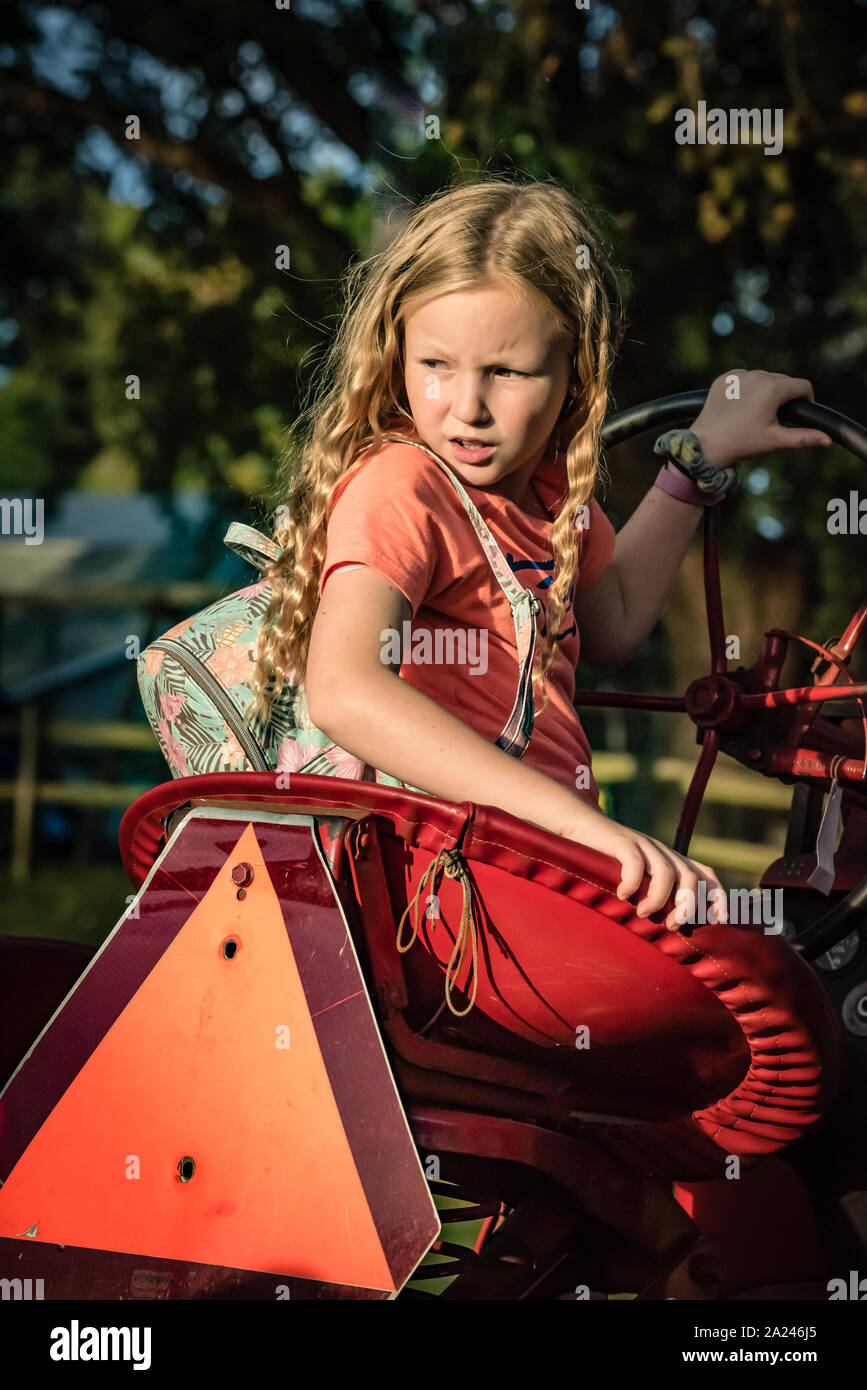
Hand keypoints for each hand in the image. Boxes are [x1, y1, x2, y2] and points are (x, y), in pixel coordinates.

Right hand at [561, 812, 727, 930]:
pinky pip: (634, 862)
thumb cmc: (610, 861)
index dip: (717, 895)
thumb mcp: (638, 877)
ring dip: (659, 898)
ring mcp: (643, 845)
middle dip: (687, 906)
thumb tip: (670, 927)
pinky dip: (632, 882)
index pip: (705, 874)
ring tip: (643, 913)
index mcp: (671, 860)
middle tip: (672, 926)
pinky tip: (622, 895)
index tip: (720, 919)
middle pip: (689, 877)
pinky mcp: (621, 842)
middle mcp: (662, 851)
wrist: (583, 827)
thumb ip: (654, 894)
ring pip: (666, 871)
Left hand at [689, 368, 832, 470]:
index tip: (799, 414)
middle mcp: (757, 375)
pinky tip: (741, 406)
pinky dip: (748, 389)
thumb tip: (827, 439)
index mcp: (773, 388)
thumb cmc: (742, 443)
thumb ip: (804, 437)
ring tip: (757, 413)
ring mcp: (739, 375)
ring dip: (767, 391)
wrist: (706, 444)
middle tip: (774, 418)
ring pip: (765, 377)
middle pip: (784, 380)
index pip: (802, 385)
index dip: (807, 400)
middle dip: (785, 397)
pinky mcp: (725, 377)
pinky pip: (745, 378)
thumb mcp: (776, 440)